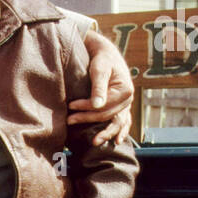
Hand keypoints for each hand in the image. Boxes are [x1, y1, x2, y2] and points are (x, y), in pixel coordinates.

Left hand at [67, 31, 133, 145]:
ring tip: (94, 142)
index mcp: (125, 90)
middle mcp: (128, 99)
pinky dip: (119, 131)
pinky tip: (116, 142)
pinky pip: (122, 122)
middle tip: (70, 120)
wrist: (107, 54)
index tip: (70, 106)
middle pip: (107, 115)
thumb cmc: (102, 60)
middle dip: (88, 118)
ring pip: (117, 123)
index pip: (104, 105)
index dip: (86, 107)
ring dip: (106, 133)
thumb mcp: (99, 70)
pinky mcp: (122, 106)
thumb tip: (96, 105)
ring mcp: (126, 104)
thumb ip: (98, 87)